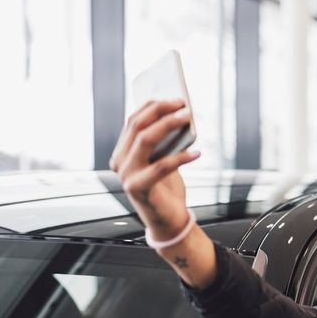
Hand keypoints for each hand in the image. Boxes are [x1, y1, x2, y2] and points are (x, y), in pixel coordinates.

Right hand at [109, 100, 199, 239]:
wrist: (167, 221)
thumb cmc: (166, 188)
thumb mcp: (163, 159)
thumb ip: (164, 142)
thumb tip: (179, 115)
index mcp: (123, 152)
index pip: (133, 121)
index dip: (152, 106)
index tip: (173, 97)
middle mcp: (119, 161)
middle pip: (137, 127)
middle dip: (161, 111)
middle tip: (183, 104)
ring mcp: (126, 175)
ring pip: (145, 141)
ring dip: (168, 126)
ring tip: (188, 118)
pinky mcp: (137, 188)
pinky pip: (161, 167)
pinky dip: (180, 158)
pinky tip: (197, 153)